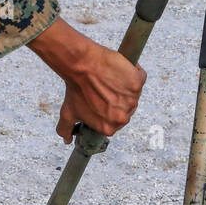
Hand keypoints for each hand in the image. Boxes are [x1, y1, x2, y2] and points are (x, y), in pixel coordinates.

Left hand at [26, 18, 146, 143]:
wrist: (81, 65)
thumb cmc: (75, 88)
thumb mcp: (68, 112)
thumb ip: (66, 129)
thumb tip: (67, 140)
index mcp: (109, 127)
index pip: (115, 120)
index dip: (109, 107)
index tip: (103, 98)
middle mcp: (122, 117)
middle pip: (126, 107)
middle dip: (118, 98)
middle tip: (106, 87)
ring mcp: (132, 100)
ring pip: (133, 92)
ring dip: (125, 85)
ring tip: (110, 78)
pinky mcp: (137, 83)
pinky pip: (139, 75)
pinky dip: (133, 70)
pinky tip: (120, 68)